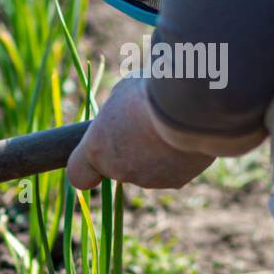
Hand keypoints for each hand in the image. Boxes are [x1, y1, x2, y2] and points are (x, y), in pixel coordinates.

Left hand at [67, 75, 214, 189]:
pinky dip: (176, 156)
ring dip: (154, 152)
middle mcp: (119, 171)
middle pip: (118, 165)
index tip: (97, 152)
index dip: (86, 167)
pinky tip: (185, 134)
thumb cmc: (152, 92)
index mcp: (97, 150)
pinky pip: (172, 168)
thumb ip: (117, 114)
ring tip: (170, 124)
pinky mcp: (177, 181)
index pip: (78, 176)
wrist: (195, 106)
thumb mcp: (123, 92)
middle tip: (145, 123)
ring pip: (146, 168)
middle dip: (128, 149)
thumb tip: (123, 116)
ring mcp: (148, 180)